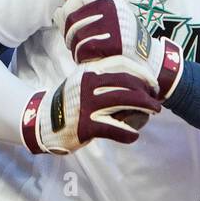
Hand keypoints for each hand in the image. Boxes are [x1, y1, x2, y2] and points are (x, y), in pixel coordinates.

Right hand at [22, 55, 163, 154]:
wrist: (43, 122)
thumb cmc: (71, 103)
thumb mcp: (83, 82)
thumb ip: (104, 78)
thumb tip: (136, 80)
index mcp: (89, 70)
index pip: (122, 65)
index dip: (143, 73)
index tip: (153, 84)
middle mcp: (88, 84)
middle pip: (127, 83)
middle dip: (147, 92)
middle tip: (156, 101)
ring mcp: (86, 104)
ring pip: (125, 101)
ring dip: (145, 107)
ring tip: (153, 112)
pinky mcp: (85, 126)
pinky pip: (114, 128)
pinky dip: (128, 133)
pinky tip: (134, 136)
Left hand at [53, 0, 183, 100]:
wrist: (146, 59)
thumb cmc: (124, 38)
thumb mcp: (108, 18)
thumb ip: (85, 13)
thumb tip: (57, 13)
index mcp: (110, 2)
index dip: (68, 8)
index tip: (68, 19)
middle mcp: (111, 11)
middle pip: (73, 18)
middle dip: (69, 32)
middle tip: (75, 41)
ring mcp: (111, 28)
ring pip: (76, 36)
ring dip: (76, 47)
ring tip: (87, 50)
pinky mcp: (110, 46)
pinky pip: (83, 50)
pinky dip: (83, 57)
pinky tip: (92, 58)